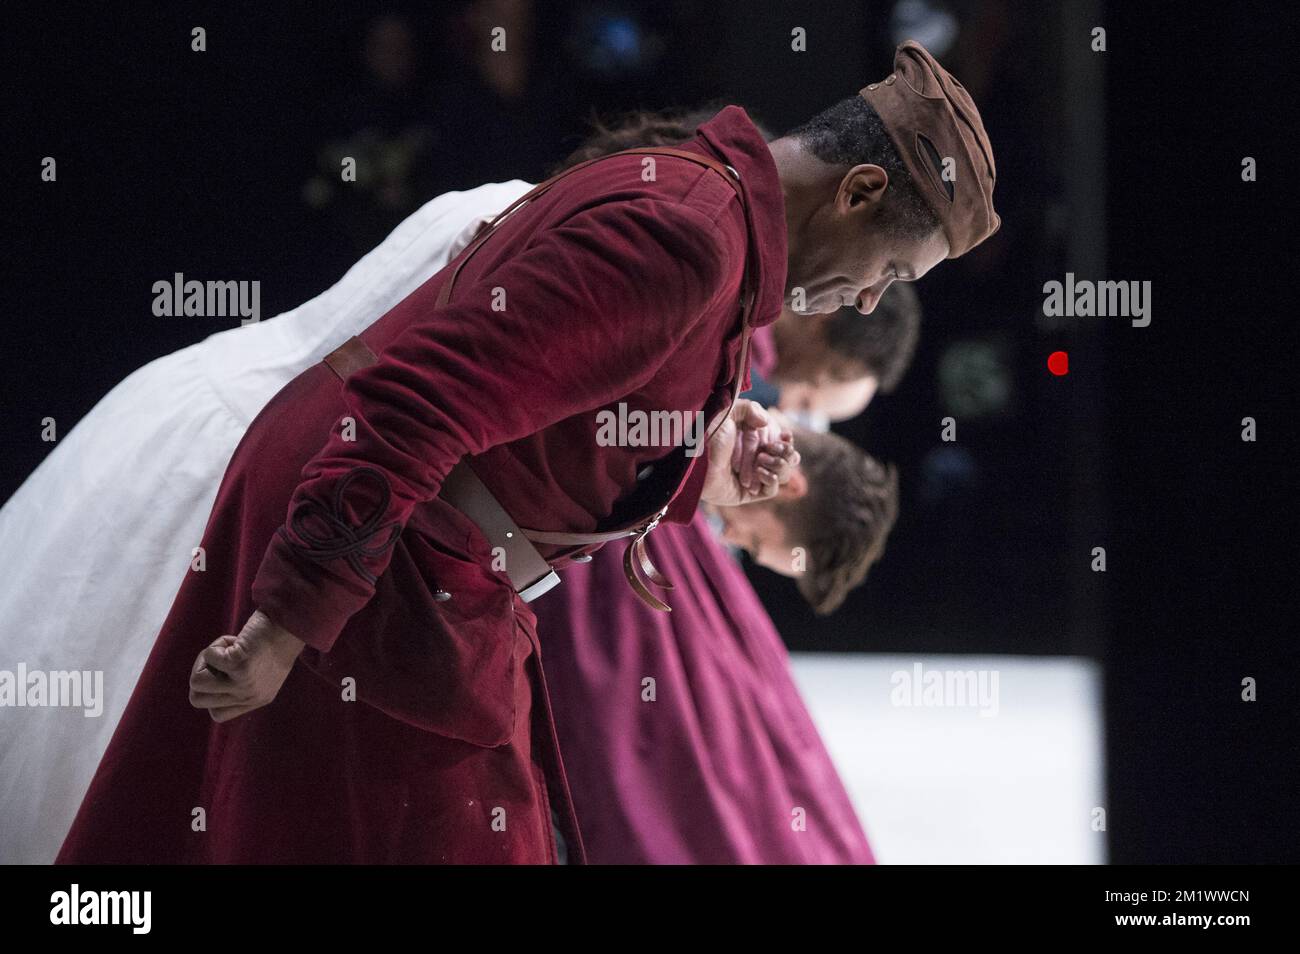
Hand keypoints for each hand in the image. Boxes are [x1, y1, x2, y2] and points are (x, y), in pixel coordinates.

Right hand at [188, 610, 304, 722]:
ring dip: (206, 660)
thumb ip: (239, 684)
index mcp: (256, 701)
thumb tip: (202, 683)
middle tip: (223, 659)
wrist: (293, 624)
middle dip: (202, 674)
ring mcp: (244, 684)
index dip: (214, 691)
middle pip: (197, 700)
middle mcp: (249, 697)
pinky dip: (217, 644)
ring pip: (196, 683)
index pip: (217, 714)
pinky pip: (208, 657)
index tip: (229, 672)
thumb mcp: (260, 672)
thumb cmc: (275, 640)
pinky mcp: (239, 665)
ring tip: (228, 650)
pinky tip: (237, 640)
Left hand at [700, 400, 798, 506]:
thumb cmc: (706, 434)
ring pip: (783, 474)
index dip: (785, 440)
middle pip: (786, 458)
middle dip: (785, 452)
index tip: (785, 436)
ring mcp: (752, 477)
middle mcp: (754, 458)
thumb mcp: (728, 412)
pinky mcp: (747, 494)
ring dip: (778, 465)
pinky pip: (771, 490)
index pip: (780, 441)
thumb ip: (749, 408)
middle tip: (772, 448)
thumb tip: (766, 421)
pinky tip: (761, 471)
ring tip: (762, 459)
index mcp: (751, 439)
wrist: (693, 458)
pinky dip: (772, 480)